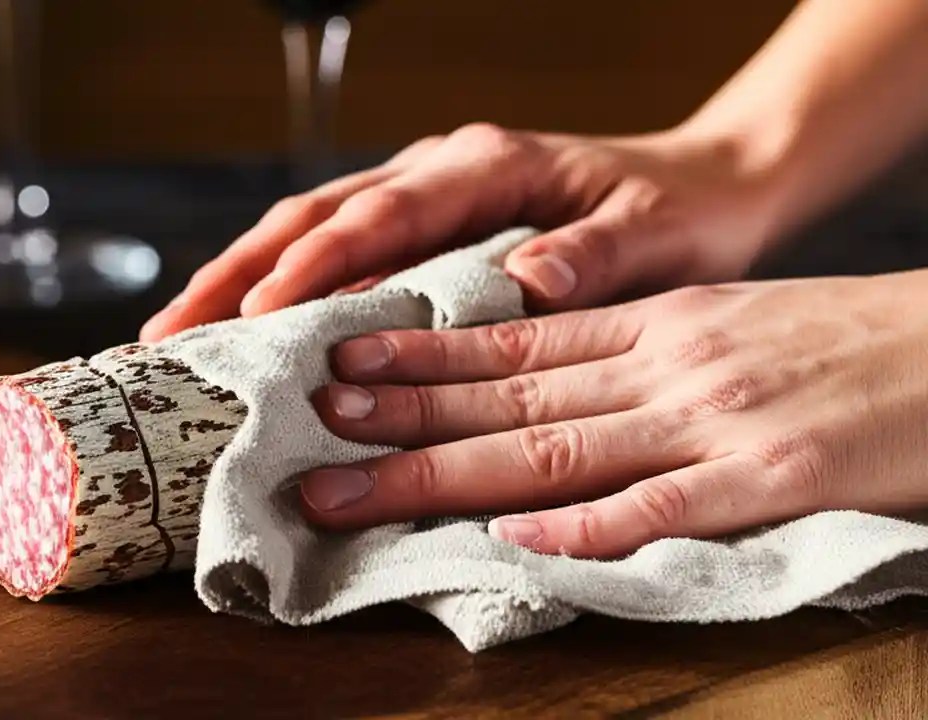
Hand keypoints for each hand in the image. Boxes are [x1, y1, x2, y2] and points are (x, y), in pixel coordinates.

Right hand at [140, 122, 787, 341]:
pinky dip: (281, 282)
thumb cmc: (681, 211)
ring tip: (179, 333)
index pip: (379, 214)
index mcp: (486, 165)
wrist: (706, 184)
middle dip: (236, 272)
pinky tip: (244, 324)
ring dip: (239, 276)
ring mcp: (424, 189)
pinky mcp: (422, 218)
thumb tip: (527, 277)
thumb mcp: (657, 234)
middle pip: (315, 214)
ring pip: (309, 225)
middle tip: (170, 335)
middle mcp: (440, 168)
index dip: (312, 265)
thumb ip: (595, 252)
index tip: (254, 316)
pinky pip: (333, 244)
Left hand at [296, 272, 927, 556]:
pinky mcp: (771, 480)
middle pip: (509, 398)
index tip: (341, 364)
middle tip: (315, 429)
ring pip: (556, 449)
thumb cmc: (839, 342)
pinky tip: (518, 534)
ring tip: (363, 485)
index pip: (511, 343)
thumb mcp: (721, 321)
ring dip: (448, 470)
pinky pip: (665, 504)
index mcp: (652, 327)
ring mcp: (712, 423)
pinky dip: (587, 522)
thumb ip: (630, 348)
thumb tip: (538, 379)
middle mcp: (664, 368)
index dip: (418, 356)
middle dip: (401, 416)